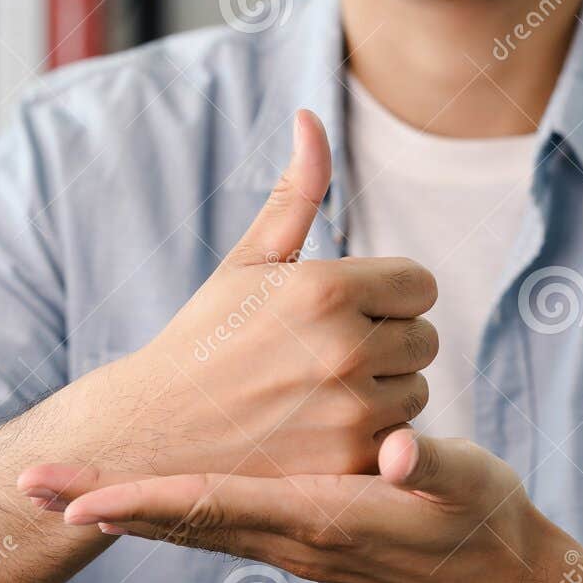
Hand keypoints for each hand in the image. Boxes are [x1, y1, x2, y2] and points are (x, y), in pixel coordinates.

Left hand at [27, 430, 582, 582]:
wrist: (497, 581)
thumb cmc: (482, 525)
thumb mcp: (464, 487)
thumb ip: (429, 469)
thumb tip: (400, 452)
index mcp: (322, 518)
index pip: (216, 508)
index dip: (145, 504)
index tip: (77, 503)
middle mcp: (292, 538)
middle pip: (179, 524)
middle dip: (104, 506)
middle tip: (29, 487)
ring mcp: (290, 544)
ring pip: (191, 528)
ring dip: (125, 511)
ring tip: (62, 493)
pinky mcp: (300, 539)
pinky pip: (216, 526)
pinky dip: (167, 515)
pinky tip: (142, 503)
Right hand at [70, 109, 437, 478]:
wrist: (156, 436)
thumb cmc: (205, 340)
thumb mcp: (247, 262)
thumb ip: (295, 193)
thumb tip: (310, 117)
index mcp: (326, 289)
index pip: (420, 284)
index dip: (389, 297)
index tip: (349, 312)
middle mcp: (345, 348)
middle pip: (425, 339)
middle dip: (388, 344)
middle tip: (327, 358)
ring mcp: (350, 412)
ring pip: (416, 392)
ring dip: (384, 394)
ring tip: (321, 396)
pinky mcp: (350, 464)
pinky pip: (401, 442)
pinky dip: (374, 440)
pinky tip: (323, 433)